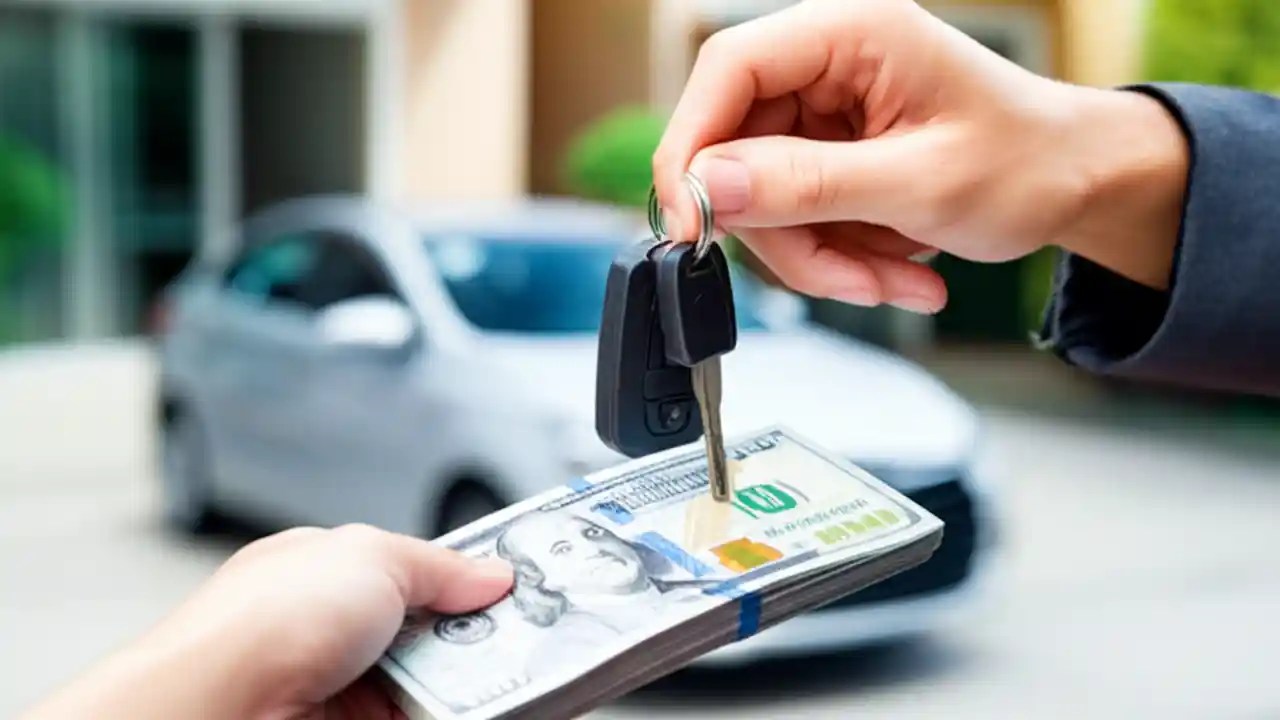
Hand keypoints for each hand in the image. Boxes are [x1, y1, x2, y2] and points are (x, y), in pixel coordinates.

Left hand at [23, 525, 512, 719]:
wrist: (221, 707)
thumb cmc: (267, 620)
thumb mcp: (375, 557)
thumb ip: (440, 565)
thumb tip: (491, 575)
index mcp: (326, 570)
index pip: (411, 569)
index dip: (459, 579)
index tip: (509, 592)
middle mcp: (327, 629)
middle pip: (425, 632)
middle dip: (470, 637)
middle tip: (519, 640)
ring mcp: (334, 685)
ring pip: (424, 684)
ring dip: (462, 683)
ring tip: (506, 677)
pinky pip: (412, 715)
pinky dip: (439, 710)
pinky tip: (471, 703)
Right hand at [654, 0, 1187, 311]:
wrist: (1077, 183)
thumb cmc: (1030, 161)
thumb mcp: (920, 182)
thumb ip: (809, 184)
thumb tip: (710, 188)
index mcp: (851, 34)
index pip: (728, 69)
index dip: (694, 147)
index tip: (693, 224)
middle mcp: (828, 64)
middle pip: (739, 150)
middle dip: (787, 232)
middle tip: (842, 278)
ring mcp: (825, 113)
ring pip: (765, 198)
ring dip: (822, 257)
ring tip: (894, 278)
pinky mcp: (829, 156)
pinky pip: (796, 217)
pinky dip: (837, 256)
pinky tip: (895, 267)